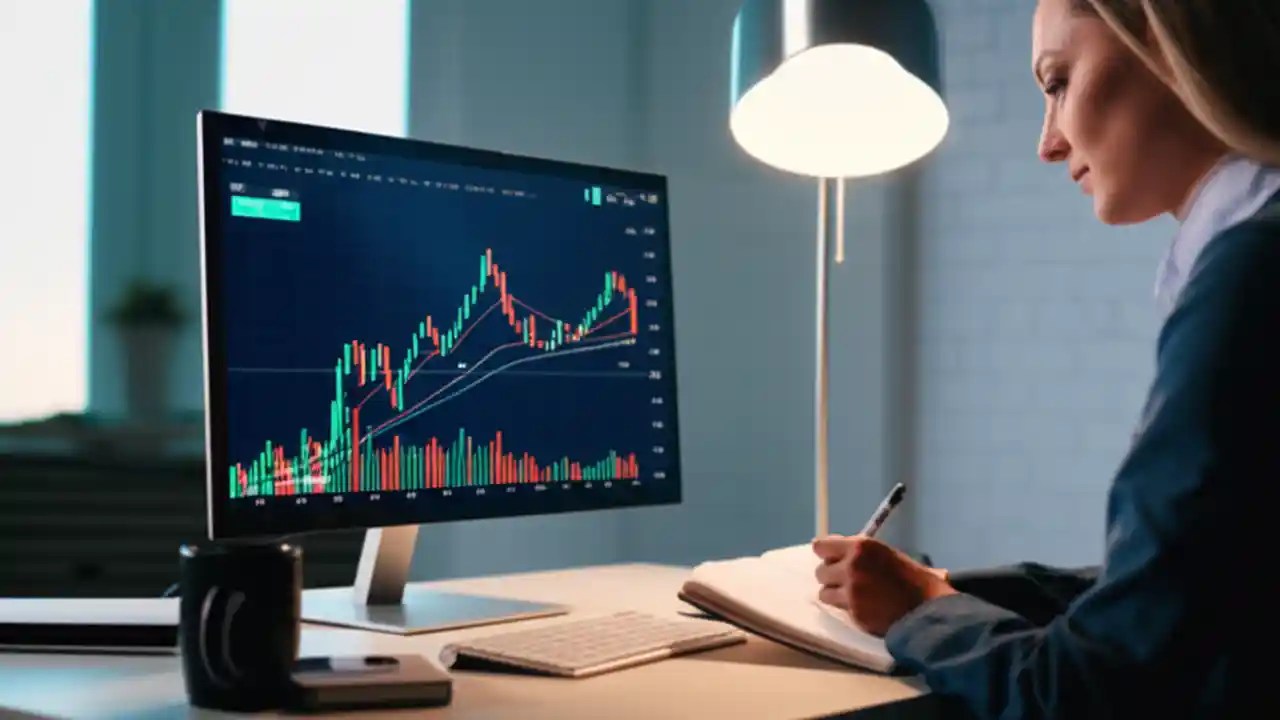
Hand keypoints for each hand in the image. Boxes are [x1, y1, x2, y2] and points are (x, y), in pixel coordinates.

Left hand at [813, 535, 956, 636]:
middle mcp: (851, 566)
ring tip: (851, 596)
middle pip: (820, 571)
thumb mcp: (887, 555)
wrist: (929, 609)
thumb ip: (860, 553)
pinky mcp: (853, 613)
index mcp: (861, 547)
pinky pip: (839, 609)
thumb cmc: (915, 579)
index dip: (825, 553)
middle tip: (844, 580)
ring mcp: (851, 591)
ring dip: (834, 593)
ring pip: (824, 592)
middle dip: (830, 576)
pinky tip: (864, 608)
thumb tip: (837, 552)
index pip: (822, 546)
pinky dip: (847, 609)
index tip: (830, 558)